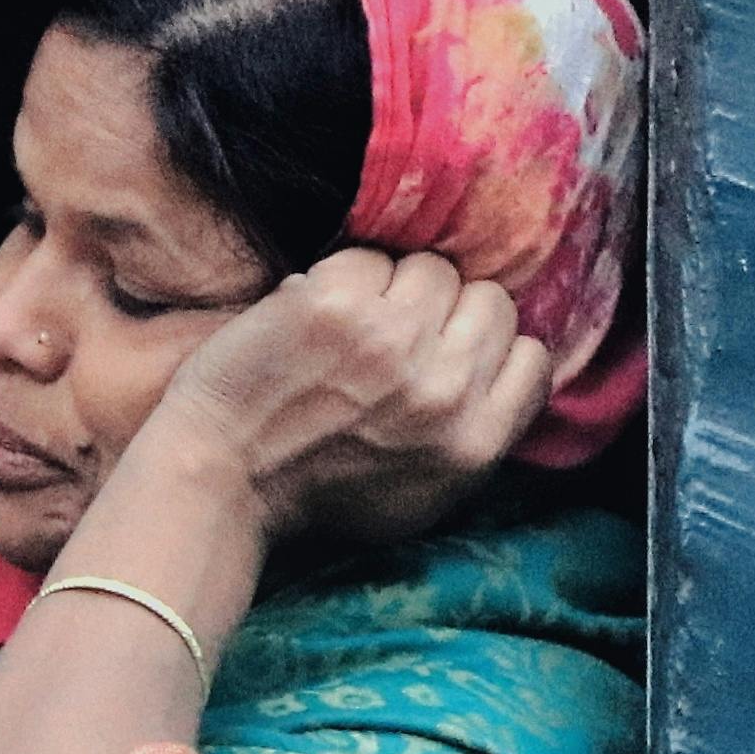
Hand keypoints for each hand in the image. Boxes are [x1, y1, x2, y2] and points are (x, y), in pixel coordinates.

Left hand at [144, 248, 559, 551]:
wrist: (223, 480)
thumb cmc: (321, 493)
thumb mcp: (427, 496)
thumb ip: (480, 434)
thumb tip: (512, 367)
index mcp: (474, 442)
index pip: (531, 355)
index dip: (492, 349)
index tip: (454, 355)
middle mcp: (442, 389)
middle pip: (490, 301)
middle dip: (450, 312)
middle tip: (403, 336)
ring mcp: (388, 340)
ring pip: (433, 268)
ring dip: (399, 287)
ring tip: (359, 323)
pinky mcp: (332, 304)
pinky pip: (368, 257)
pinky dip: (343, 278)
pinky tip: (318, 313)